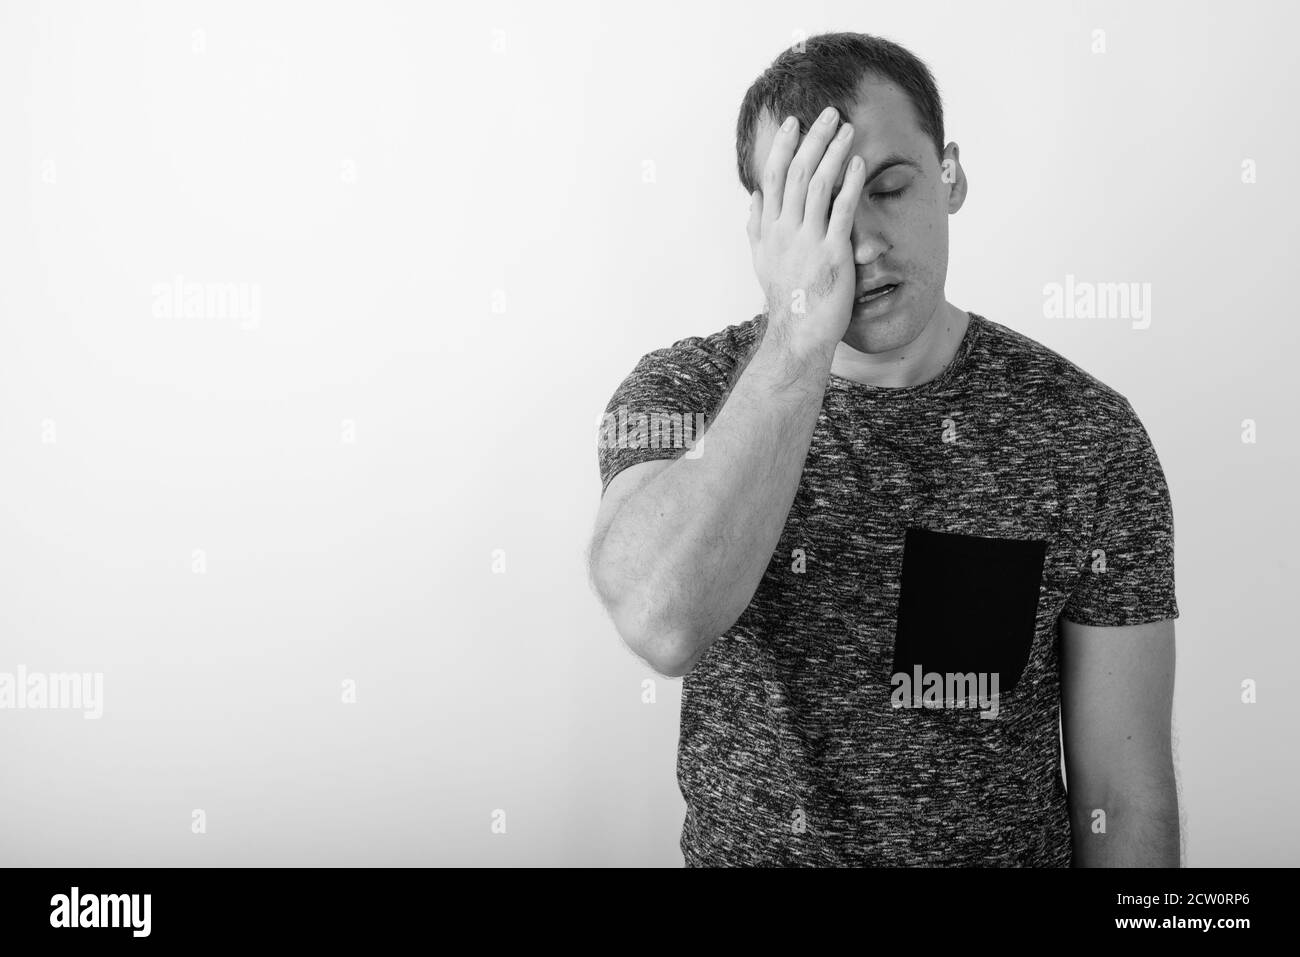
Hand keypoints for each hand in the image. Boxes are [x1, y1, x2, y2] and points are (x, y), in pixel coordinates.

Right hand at [747, 107, 865, 360]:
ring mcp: (808, 241)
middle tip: (828, 113)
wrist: (798, 332)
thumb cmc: (785, 298)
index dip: (782, 147)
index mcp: (768, 229)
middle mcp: (784, 230)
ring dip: (833, 152)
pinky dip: (850, 183)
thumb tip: (754, 197)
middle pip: (796, 172)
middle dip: (812, 138)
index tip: (794, 123)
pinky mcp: (832, 253)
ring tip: (847, 129)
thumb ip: (757, 226)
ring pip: (817, 184)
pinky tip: (858, 163)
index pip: (772, 177)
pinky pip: (841, 210)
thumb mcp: (762, 260)